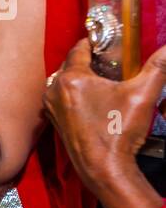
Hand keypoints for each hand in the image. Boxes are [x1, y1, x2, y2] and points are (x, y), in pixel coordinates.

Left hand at [45, 39, 165, 190]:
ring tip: (105, 78)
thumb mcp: (143, 94)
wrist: (104, 168)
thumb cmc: (118, 132)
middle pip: (71, 64)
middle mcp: (54, 90)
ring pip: (65, 81)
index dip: (95, 42)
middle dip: (89, 60)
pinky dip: (75, 93)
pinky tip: (96, 98)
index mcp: (71, 79)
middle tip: (110, 59)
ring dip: (81, 77)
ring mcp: (52, 107)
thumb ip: (158, 66)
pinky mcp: (55, 120)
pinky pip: (62, 97)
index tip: (109, 40)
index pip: (79, 48)